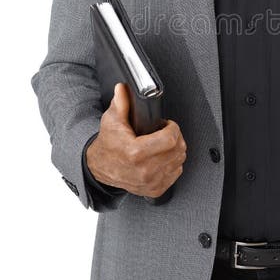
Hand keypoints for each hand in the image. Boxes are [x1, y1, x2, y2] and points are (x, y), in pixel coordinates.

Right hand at [86, 83, 187, 197]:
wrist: (99, 168)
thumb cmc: (108, 144)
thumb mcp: (111, 121)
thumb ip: (121, 103)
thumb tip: (123, 88)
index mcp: (136, 153)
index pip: (171, 139)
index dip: (172, 128)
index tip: (166, 124)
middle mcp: (145, 171)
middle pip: (178, 150)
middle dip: (175, 137)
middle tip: (165, 132)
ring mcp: (150, 182)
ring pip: (179, 161)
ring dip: (175, 150)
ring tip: (163, 144)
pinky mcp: (155, 190)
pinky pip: (176, 173)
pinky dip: (173, 163)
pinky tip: (162, 157)